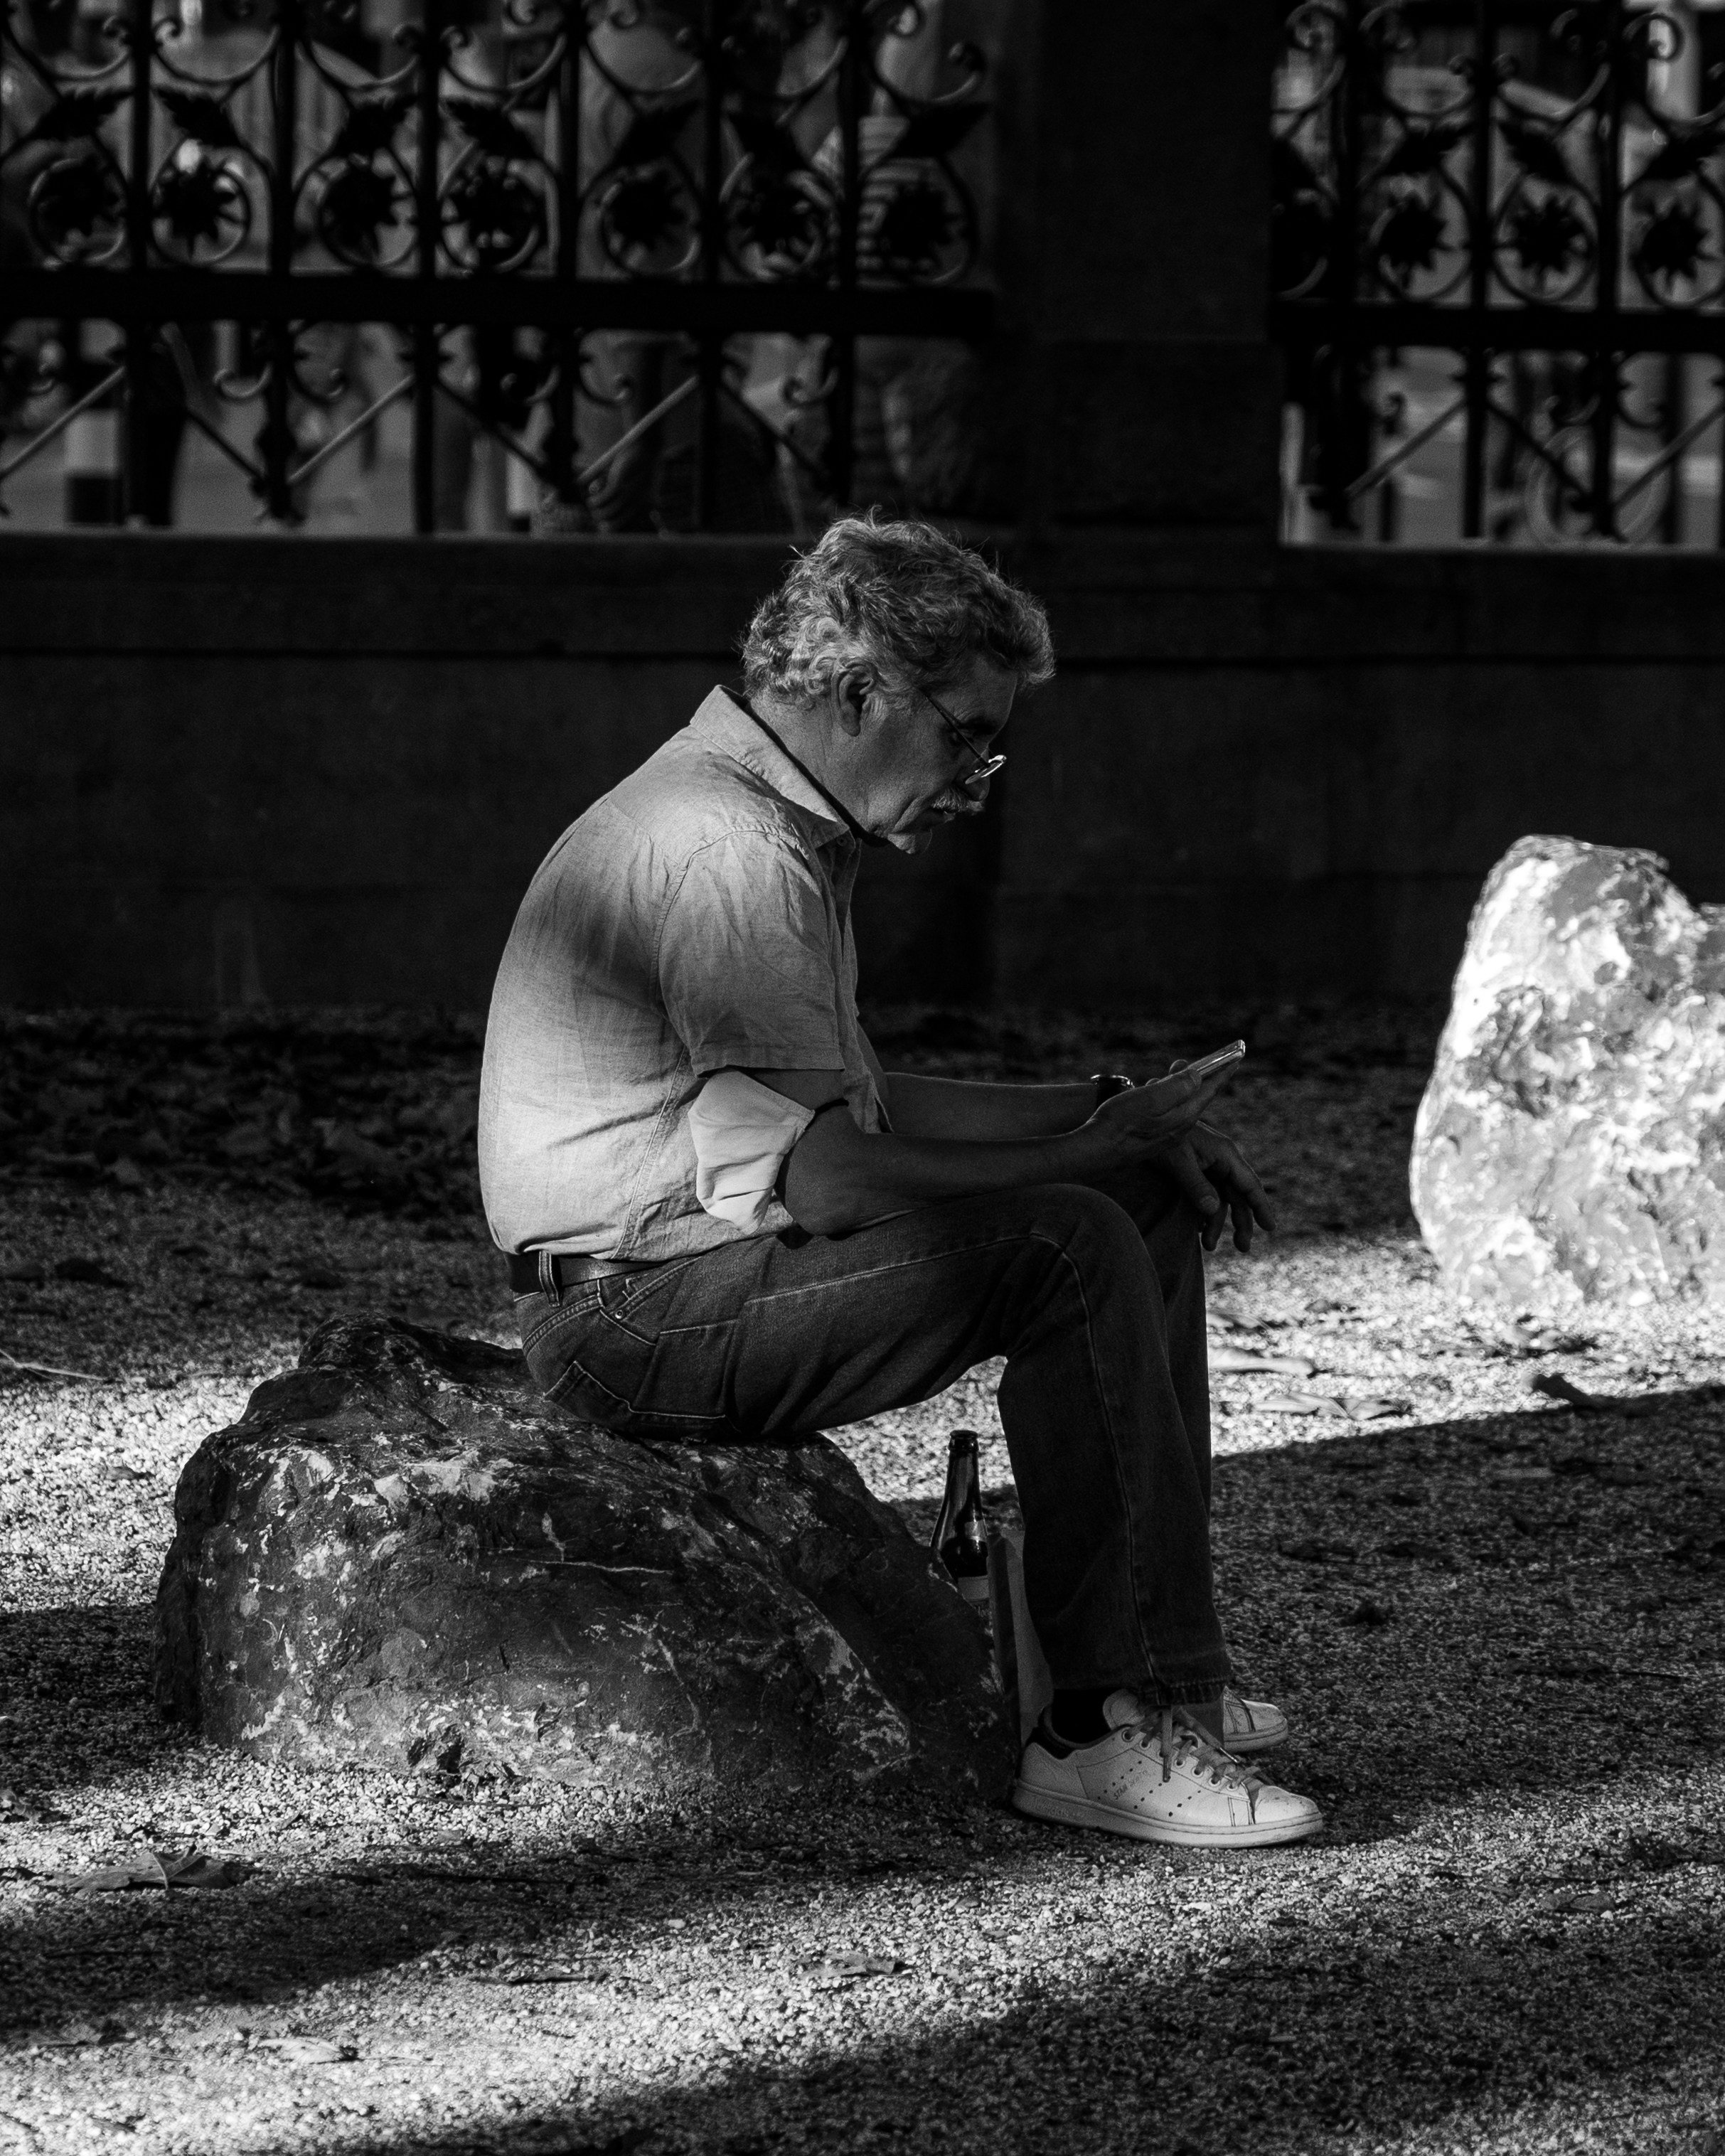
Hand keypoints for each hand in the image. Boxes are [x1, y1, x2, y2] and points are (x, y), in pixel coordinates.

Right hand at [1089, 1060, 1239, 1155]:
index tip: (1237, 1056)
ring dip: (1190, 1087)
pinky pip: (1172, 1112)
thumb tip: (1197, 1076)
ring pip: (1185, 1105)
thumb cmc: (1118, 1123)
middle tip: (1221, 1061)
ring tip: (1192, 1072)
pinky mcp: (1153, 1137)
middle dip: (1209, 1078)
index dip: (1223, 1071)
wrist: (1094, 1151)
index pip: (1209, 1089)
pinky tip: (1168, 1094)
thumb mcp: (1149, 1100)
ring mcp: (1166, 1134)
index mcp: (1183, 1116)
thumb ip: (1176, 1088)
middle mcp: (1179, 1127)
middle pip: (1199, 1097)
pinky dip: (1174, 1098)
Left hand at [1160, 1120, 1275, 1251]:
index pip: (1249, 1184)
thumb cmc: (1163, 1137)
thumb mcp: (1178, 1161)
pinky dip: (1204, 1213)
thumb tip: (1212, 1210)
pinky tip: (1198, 1231)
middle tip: (1243, 1249)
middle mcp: (1222, 1160)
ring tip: (1208, 1246)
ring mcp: (1210, 1165)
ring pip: (1222, 1199)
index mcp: (1225, 1154)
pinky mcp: (1197, 1170)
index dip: (1261, 1206)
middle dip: (1241, 1223)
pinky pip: (1208, 1195)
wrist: (1145, 1122)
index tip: (1270, 1228)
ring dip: (1216, 1223)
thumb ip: (1196, 1185)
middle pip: (1238, 1196)